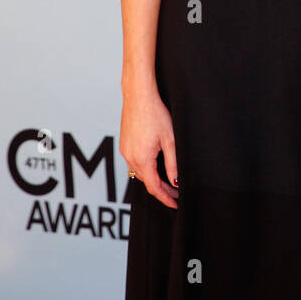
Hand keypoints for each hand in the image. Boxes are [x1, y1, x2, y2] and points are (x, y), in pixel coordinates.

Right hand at [119, 87, 179, 208]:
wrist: (138, 96)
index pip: (154, 188)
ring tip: (168, 181)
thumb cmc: (155, 114)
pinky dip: (145, 169)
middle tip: (176, 193)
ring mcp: (124, 151)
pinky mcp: (124, 145)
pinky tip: (155, 166)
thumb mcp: (170, 141)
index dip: (166, 198)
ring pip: (139, 173)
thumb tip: (175, 181)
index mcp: (142, 159)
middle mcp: (130, 158)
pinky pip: (134, 164)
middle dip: (162, 190)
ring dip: (153, 179)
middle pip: (146, 182)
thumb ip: (172, 164)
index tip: (176, 204)